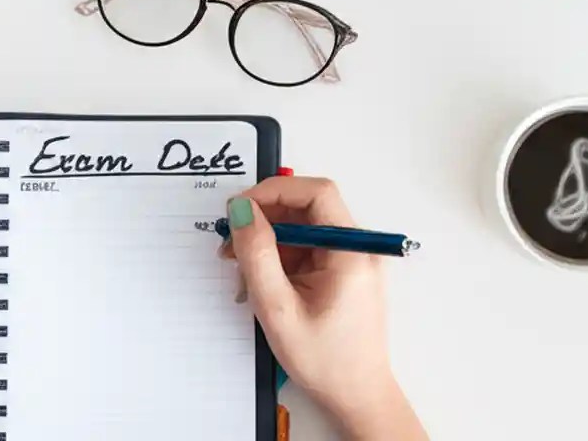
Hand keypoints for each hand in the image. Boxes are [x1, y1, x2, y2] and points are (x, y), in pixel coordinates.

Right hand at [222, 177, 424, 440]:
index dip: (274, 191)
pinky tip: (259, 283)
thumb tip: (241, 211)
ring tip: (242, 272)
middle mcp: (356, 249)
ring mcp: (350, 260)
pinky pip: (305, 249)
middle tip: (231, 241)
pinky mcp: (340, 273)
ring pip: (301, 228)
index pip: (316, 193)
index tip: (240, 210)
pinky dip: (278, 259)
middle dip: (264, 219)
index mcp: (351, 252)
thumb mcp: (278, 308)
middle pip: (306, 207)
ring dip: (267, 242)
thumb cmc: (326, 361)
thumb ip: (257, 255)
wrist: (356, 396)